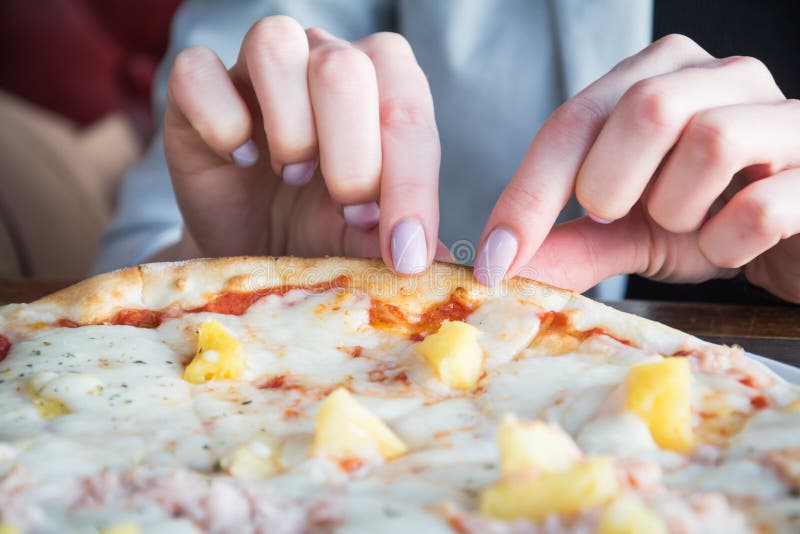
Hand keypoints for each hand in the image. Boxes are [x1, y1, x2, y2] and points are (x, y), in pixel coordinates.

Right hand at [162, 16, 440, 273]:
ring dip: (289, 128)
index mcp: (383, 85)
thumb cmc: (317, 231)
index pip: (407, 112)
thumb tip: (448, 263)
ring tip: (291, 176)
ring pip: (275, 44)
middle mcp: (325, 58)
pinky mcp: (196, 85)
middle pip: (345, 69)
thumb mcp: (363, 241)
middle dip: (353, 160)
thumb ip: (401, 239)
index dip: (411, 187)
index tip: (405, 254)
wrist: (247, 244)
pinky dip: (220, 122)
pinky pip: (197, 71)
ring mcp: (257, 66)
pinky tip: (238, 160)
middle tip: (346, 210)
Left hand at [477, 34, 799, 301]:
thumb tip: (505, 266)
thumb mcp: (632, 232)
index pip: (574, 121)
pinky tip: (729, 242)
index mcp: (658, 77)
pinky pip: (761, 204)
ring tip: (690, 223)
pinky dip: (728, 241)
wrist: (794, 233)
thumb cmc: (710, 220)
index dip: (528, 194)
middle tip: (617, 216)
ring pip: (709, 140)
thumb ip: (575, 243)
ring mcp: (781, 112)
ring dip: (679, 210)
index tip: (497, 259)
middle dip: (612, 184)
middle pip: (644, 109)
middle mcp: (720, 76)